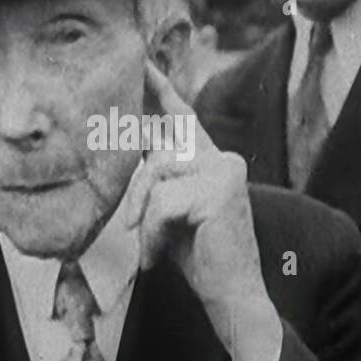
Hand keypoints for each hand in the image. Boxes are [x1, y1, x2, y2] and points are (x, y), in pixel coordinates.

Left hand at [123, 61, 279, 360]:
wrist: (233, 298)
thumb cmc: (200, 259)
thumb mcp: (171, 210)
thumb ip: (158, 178)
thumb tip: (127, 143)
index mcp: (211, 159)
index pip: (181, 117)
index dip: (159, 90)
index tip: (140, 62)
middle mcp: (222, 157)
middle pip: (156, 152)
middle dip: (136, 192)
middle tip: (134, 228)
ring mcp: (224, 169)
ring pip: (155, 178)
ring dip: (145, 220)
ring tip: (153, 250)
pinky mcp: (217, 190)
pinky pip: (161, 203)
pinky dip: (153, 234)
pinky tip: (160, 257)